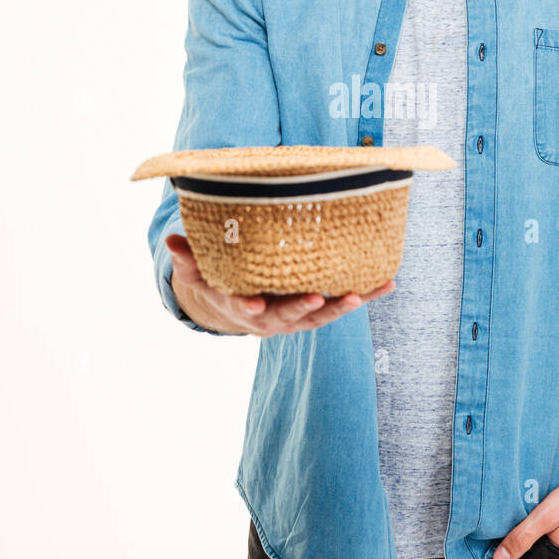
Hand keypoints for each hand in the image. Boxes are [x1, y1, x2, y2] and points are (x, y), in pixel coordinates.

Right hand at [165, 234, 394, 335]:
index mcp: (242, 307)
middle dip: (301, 308)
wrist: (244, 303)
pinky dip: (366, 294)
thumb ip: (188, 259)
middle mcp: (272, 317)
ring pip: (320, 315)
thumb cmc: (222, 281)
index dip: (248, 307)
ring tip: (360, 295)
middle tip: (315, 298)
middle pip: (287, 316)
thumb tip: (170, 240)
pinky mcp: (320, 308)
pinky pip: (343, 302)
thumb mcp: (201, 273)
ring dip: (341, 306)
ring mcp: (298, 316)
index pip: (243, 309)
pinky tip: (388, 283)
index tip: (253, 304)